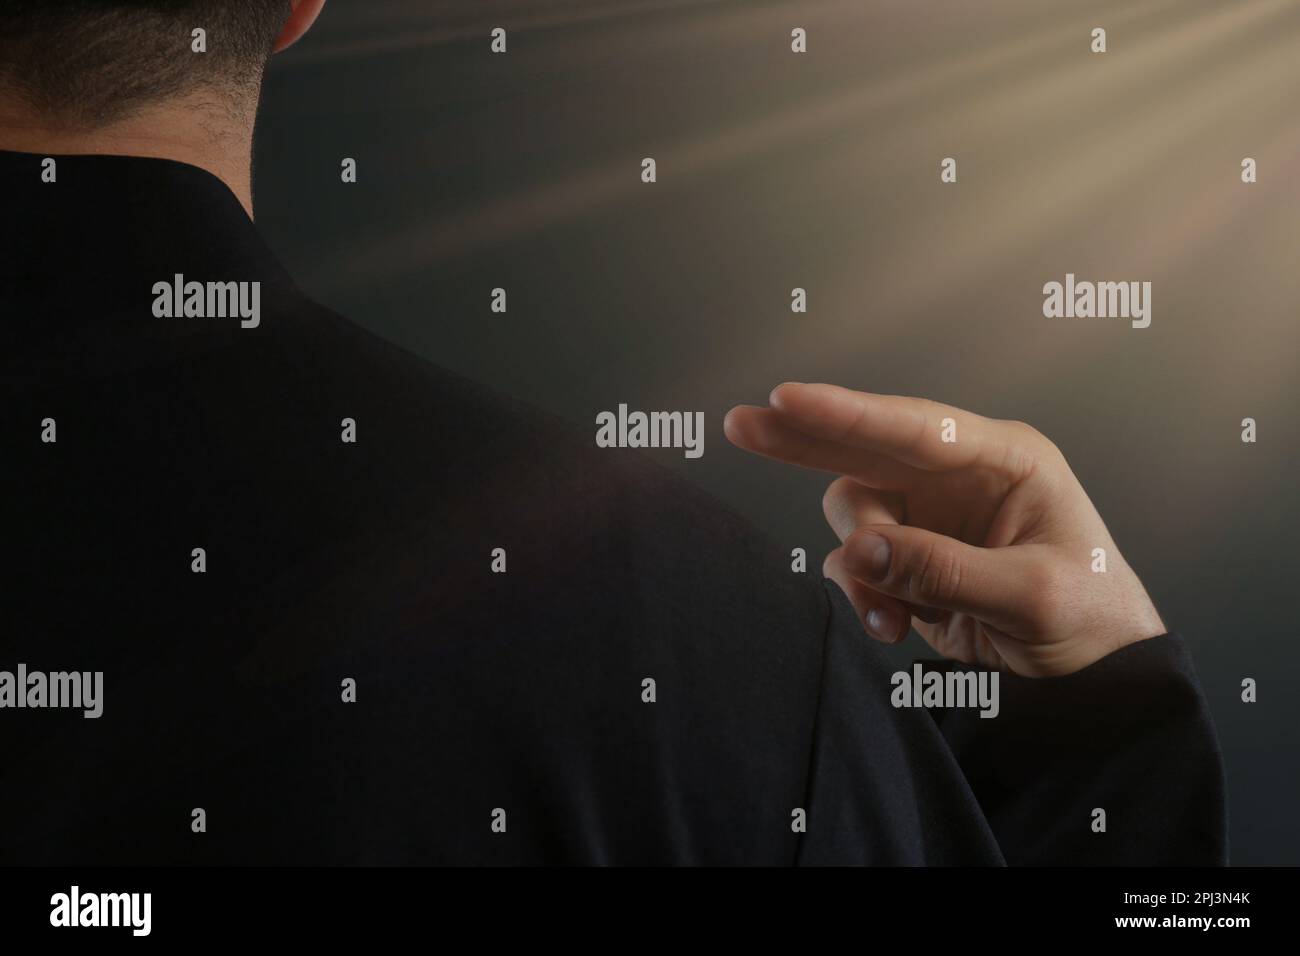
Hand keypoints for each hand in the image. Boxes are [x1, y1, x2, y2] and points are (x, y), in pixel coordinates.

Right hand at [724, 383, 1165, 676]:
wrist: (1097, 682)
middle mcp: (960, 479)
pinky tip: (892, 625)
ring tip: (888, 614)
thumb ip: (942, 570)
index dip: (846, 413)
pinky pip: (858, 563)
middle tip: (743, 424)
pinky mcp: (913, 560)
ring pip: (854, 514)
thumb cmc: (1092, 621)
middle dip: (804, 440)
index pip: (913, 428)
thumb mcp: (1029, 596)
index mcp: (1005, 461)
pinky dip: (862, 595)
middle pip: (865, 448)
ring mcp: (932, 519)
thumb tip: (861, 551)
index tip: (786, 398)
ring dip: (857, 563)